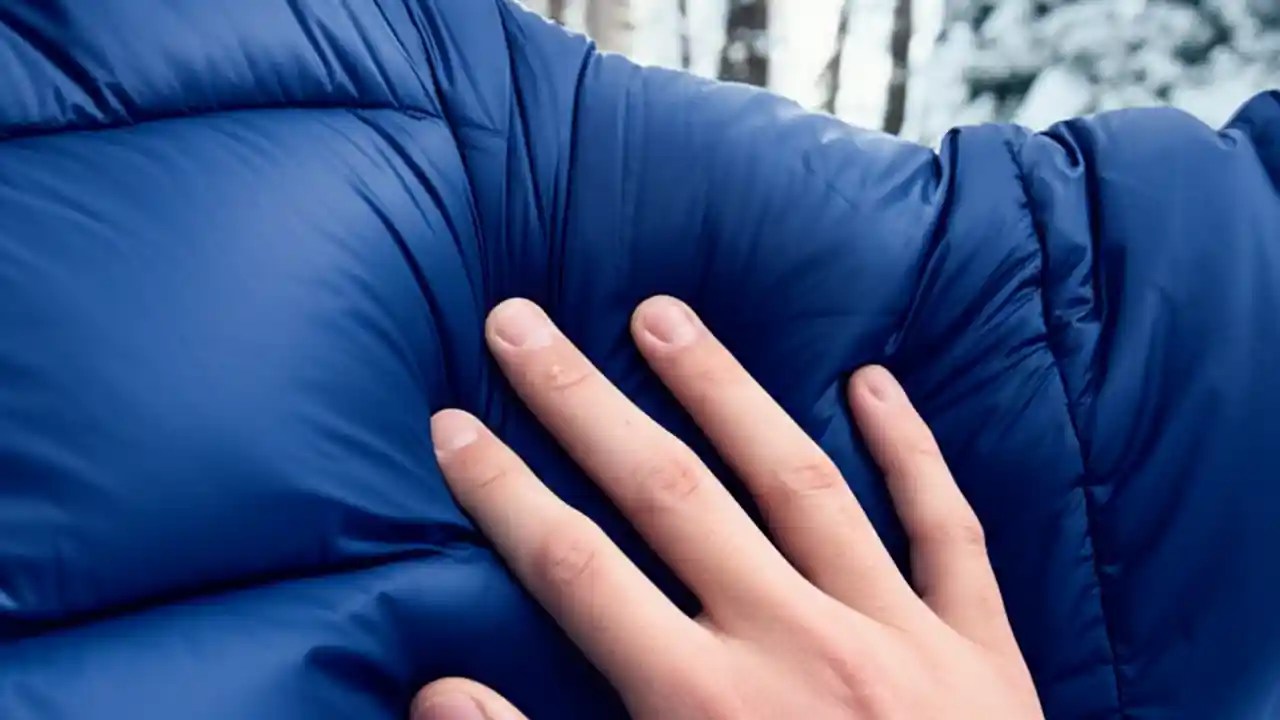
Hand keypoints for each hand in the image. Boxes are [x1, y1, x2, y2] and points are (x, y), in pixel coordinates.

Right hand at [413, 297, 1042, 719]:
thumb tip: (435, 693)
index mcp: (705, 710)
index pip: (575, 569)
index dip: (503, 491)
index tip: (451, 424)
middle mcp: (795, 650)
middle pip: (669, 496)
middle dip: (583, 403)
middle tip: (523, 322)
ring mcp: (897, 637)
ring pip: (798, 482)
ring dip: (724, 391)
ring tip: (662, 315)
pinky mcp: (980, 650)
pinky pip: (946, 530)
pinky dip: (912, 451)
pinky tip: (872, 379)